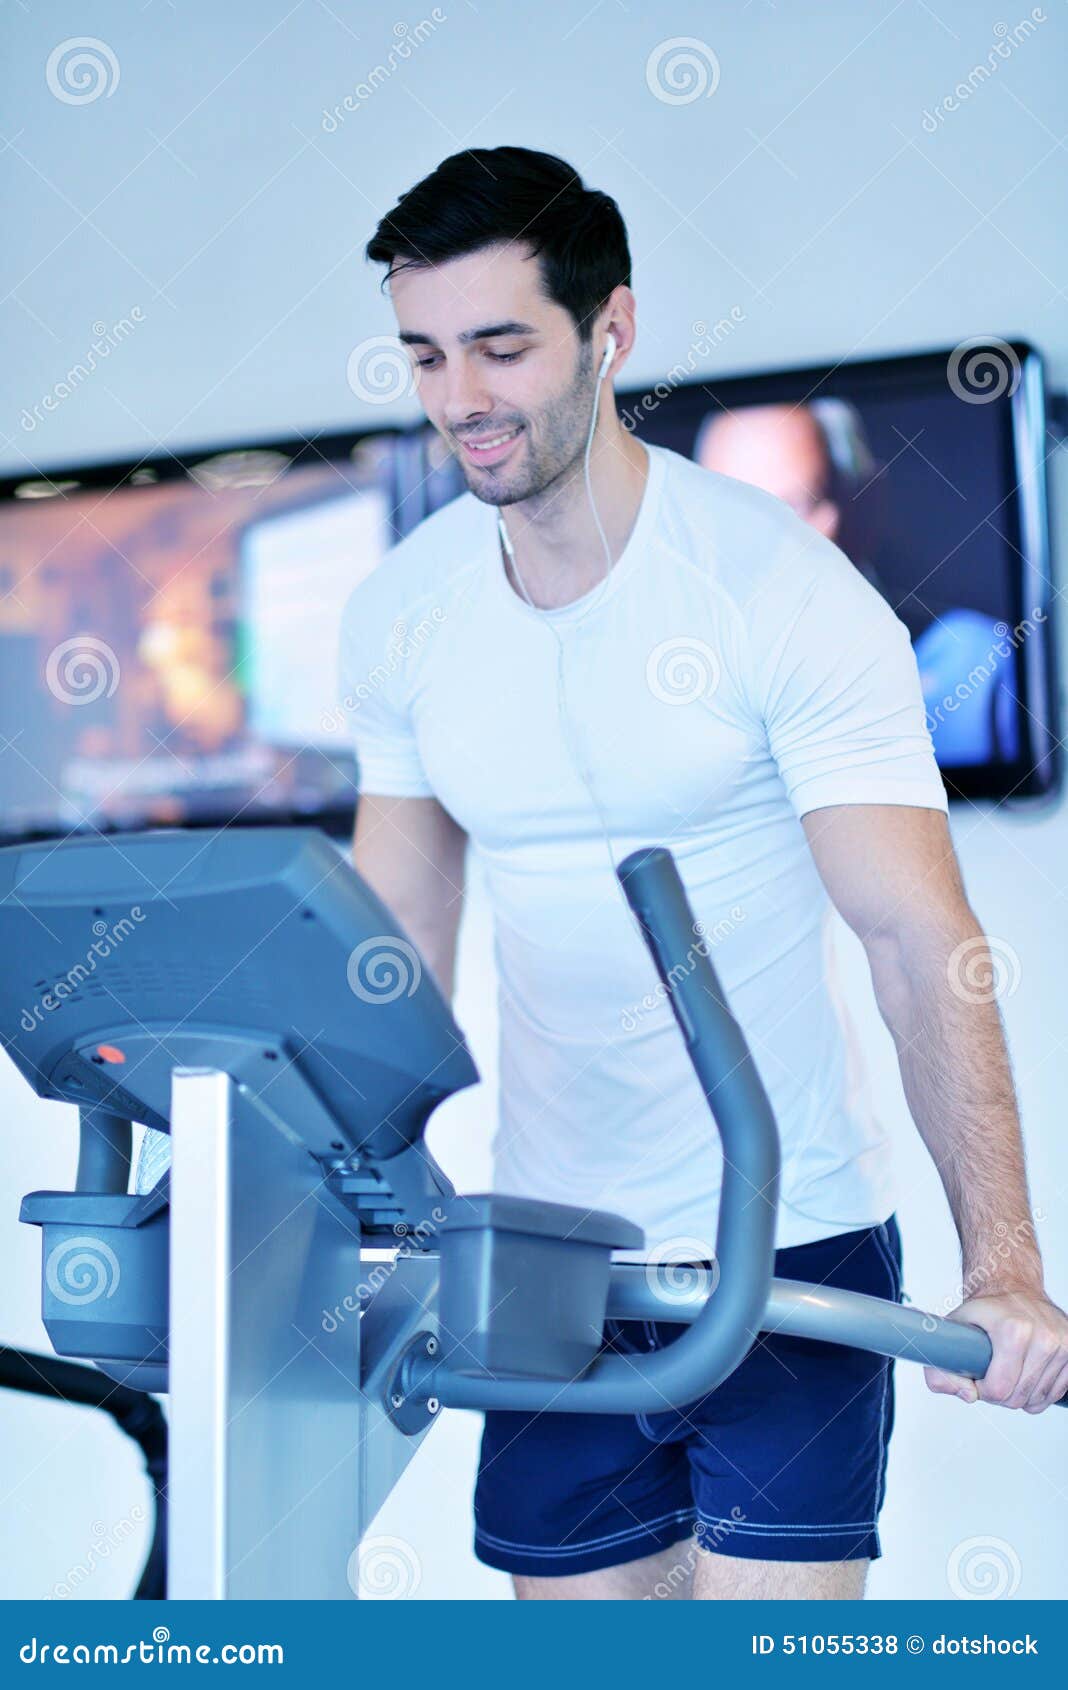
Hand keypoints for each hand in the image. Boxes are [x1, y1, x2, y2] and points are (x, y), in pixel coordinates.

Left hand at [925, 1288, 1067, 1411]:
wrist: (1013, 1286)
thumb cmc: (985, 1309)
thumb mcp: (953, 1329)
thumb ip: (941, 1369)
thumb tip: (968, 1396)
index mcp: (1014, 1330)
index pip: (999, 1389)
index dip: (982, 1390)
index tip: (977, 1376)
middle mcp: (1044, 1337)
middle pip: (1019, 1398)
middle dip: (1000, 1394)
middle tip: (991, 1373)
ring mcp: (1063, 1345)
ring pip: (1038, 1400)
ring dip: (1020, 1394)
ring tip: (1009, 1370)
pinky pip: (1055, 1394)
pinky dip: (1038, 1391)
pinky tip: (1026, 1372)